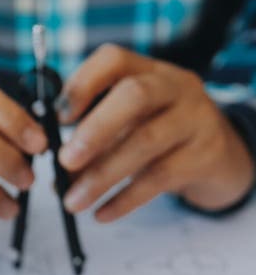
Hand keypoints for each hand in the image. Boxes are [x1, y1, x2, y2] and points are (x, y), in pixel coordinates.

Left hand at [57, 44, 253, 220]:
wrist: (219, 156)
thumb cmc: (161, 135)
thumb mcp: (131, 124)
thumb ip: (94, 139)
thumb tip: (54, 175)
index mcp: (148, 71)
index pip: (113, 60)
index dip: (82, 85)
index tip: (58, 118)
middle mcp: (174, 87)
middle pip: (134, 96)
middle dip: (94, 130)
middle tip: (64, 162)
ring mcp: (194, 119)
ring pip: (145, 142)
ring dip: (102, 176)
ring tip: (73, 202)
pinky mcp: (204, 155)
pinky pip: (160, 178)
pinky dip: (125, 199)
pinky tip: (102, 214)